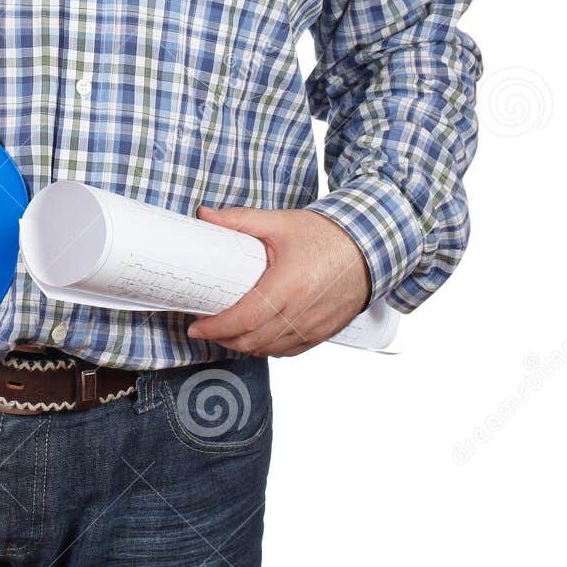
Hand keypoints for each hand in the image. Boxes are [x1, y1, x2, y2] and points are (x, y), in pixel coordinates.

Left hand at [186, 204, 371, 356]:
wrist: (369, 248)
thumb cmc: (326, 236)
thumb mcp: (280, 222)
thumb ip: (239, 220)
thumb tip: (204, 215)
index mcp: (289, 286)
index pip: (244, 319)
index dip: (216, 327)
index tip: (197, 326)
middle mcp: (301, 313)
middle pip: (251, 341)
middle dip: (223, 338)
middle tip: (205, 327)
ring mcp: (313, 328)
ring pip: (267, 350)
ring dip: (242, 345)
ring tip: (225, 331)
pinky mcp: (321, 334)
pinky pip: (287, 352)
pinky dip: (266, 348)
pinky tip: (254, 337)